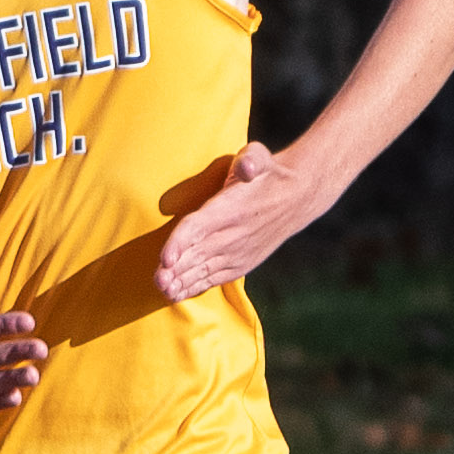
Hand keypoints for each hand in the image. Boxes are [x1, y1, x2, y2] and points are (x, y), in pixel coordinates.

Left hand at [154, 143, 302, 302]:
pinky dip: (195, 287)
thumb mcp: (259, 158)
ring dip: (182, 282)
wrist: (297, 197)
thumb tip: (247, 167)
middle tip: (157, 281)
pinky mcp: (239, 264)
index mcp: (230, 209)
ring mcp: (236, 253)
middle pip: (197, 255)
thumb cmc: (269, 174)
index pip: (199, 228)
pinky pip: (213, 278)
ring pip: (203, 270)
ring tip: (162, 290)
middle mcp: (233, 235)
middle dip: (176, 270)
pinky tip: (176, 295)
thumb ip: (251, 160)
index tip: (166, 259)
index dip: (180, 243)